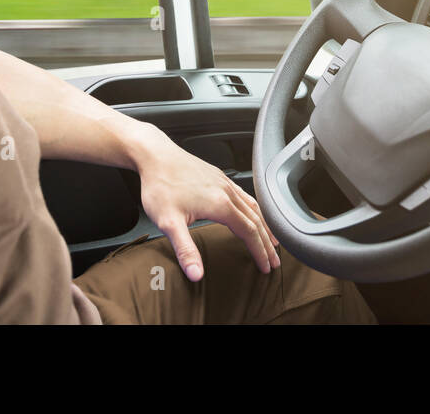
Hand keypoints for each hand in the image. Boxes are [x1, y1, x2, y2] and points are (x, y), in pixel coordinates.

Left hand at [131, 126, 279, 281]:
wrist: (155, 155)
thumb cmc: (160, 185)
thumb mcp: (168, 222)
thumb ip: (185, 249)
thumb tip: (196, 274)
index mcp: (220, 204)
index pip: (249, 232)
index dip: (260, 251)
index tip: (266, 266)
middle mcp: (227, 192)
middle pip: (256, 220)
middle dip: (268, 242)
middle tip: (275, 260)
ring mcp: (224, 182)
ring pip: (253, 206)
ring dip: (264, 225)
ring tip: (272, 239)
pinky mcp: (218, 176)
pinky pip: (244, 195)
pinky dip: (254, 208)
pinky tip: (251, 211)